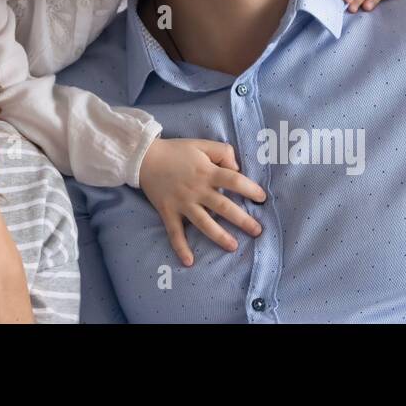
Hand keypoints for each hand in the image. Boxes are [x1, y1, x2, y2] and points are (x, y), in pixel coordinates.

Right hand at [138, 138, 266, 267]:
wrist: (144, 157)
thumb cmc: (176, 150)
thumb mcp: (202, 144)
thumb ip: (223, 152)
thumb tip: (236, 168)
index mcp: (207, 172)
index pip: (234, 180)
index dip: (250, 189)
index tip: (262, 198)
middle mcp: (197, 190)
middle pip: (224, 206)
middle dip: (242, 220)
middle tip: (257, 231)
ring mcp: (182, 203)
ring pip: (204, 222)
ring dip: (219, 236)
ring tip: (233, 246)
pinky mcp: (168, 212)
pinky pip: (175, 232)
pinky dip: (181, 247)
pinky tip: (189, 261)